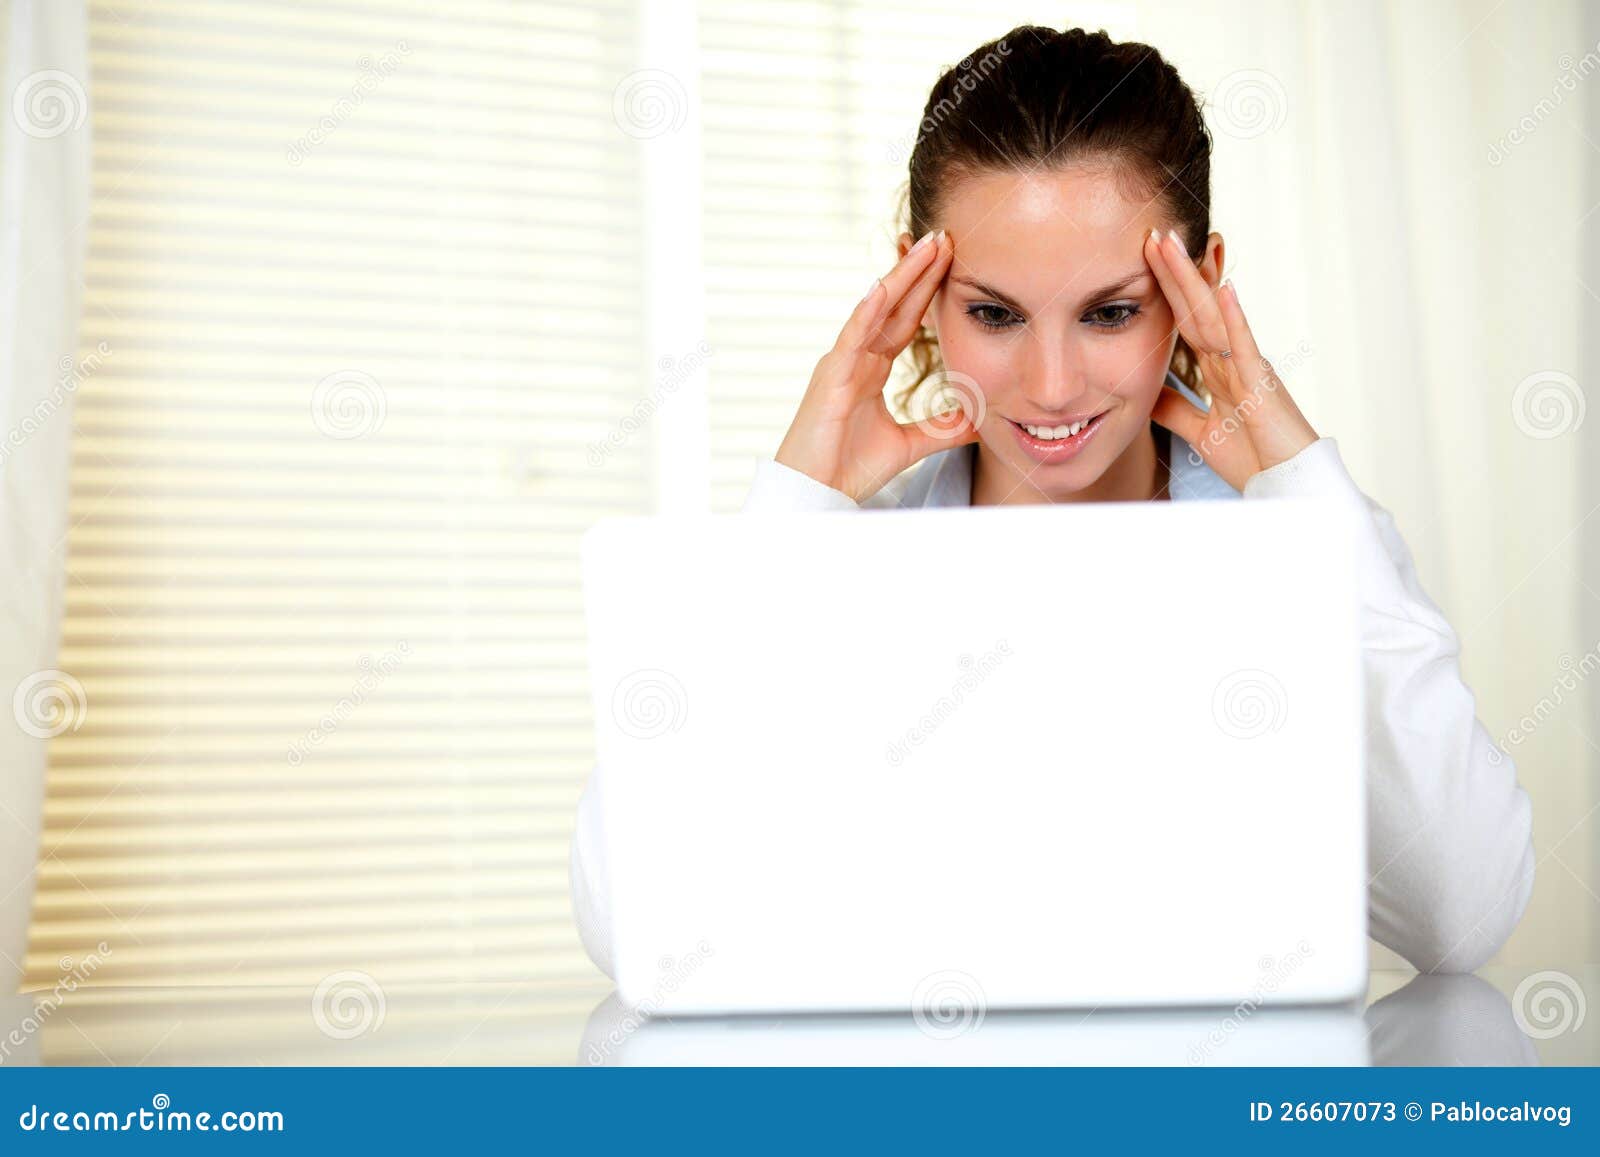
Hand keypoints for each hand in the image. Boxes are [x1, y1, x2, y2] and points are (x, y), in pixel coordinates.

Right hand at [775, 229, 979, 501]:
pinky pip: (851, 336)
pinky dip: (868, 311)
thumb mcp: (909, 444)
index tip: (951, 261)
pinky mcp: (829, 377)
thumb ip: (942, 428)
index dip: (926, 291)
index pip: (904, 321)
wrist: (818, 495)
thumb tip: (979, 419)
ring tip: (926, 246)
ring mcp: (840, 363)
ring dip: (900, 277)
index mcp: (870, 370)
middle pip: (893, 306)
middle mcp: (854, 358)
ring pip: (875, 310)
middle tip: (945, 237)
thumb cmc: (850, 469)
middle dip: (919, 271)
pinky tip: (885, 287)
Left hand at [1143, 228, 1318, 491]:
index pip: (1187, 322)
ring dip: (1195, 281)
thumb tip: (1146, 391)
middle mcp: (1235, 360)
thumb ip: (1176, 410)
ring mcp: (1250, 368)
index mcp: (1221, 370)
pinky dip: (1234, 317)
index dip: (1167, 292)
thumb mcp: (1201, 432)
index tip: (1146, 259)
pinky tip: (1224, 287)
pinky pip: (1245, 346)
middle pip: (1198, 309)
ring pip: (1216, 316)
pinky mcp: (1263, 385)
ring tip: (1175, 246)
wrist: (1287, 488)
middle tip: (1153, 234)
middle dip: (1176, 273)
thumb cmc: (1253, 460)